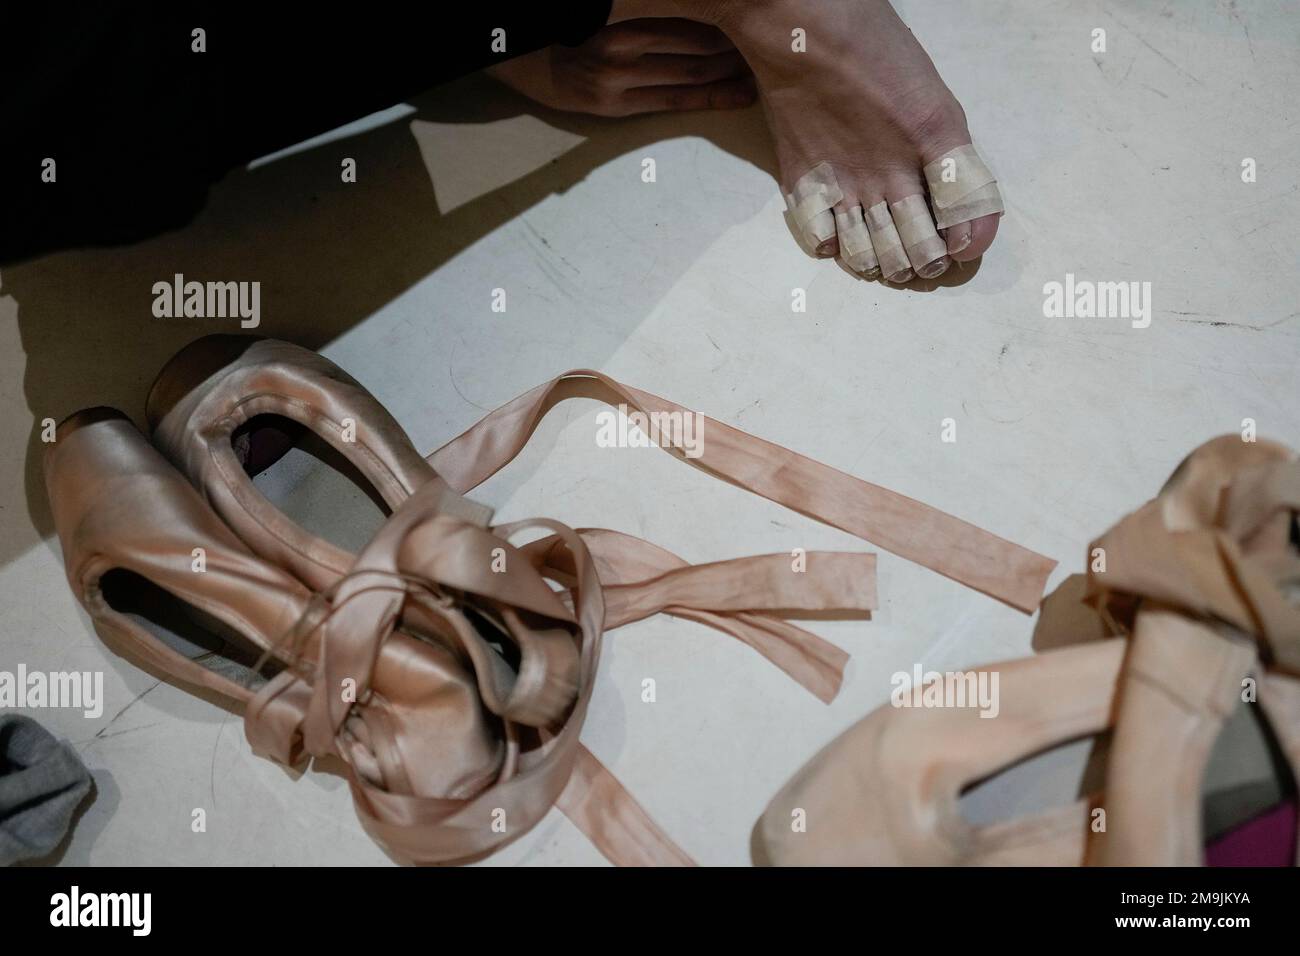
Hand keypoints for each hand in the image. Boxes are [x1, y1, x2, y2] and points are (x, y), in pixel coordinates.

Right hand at [486, 18, 754, 116]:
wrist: (536, 65)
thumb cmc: (586, 33)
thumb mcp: (618, 13)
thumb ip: (657, 13)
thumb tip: (704, 10)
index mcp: (624, 17)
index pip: (689, 16)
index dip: (725, 19)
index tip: (753, 17)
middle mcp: (621, 46)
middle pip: (698, 44)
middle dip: (738, 46)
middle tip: (770, 44)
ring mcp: (620, 80)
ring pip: (692, 74)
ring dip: (732, 72)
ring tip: (762, 68)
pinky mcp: (619, 107)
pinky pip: (675, 102)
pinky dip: (713, 98)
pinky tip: (739, 96)